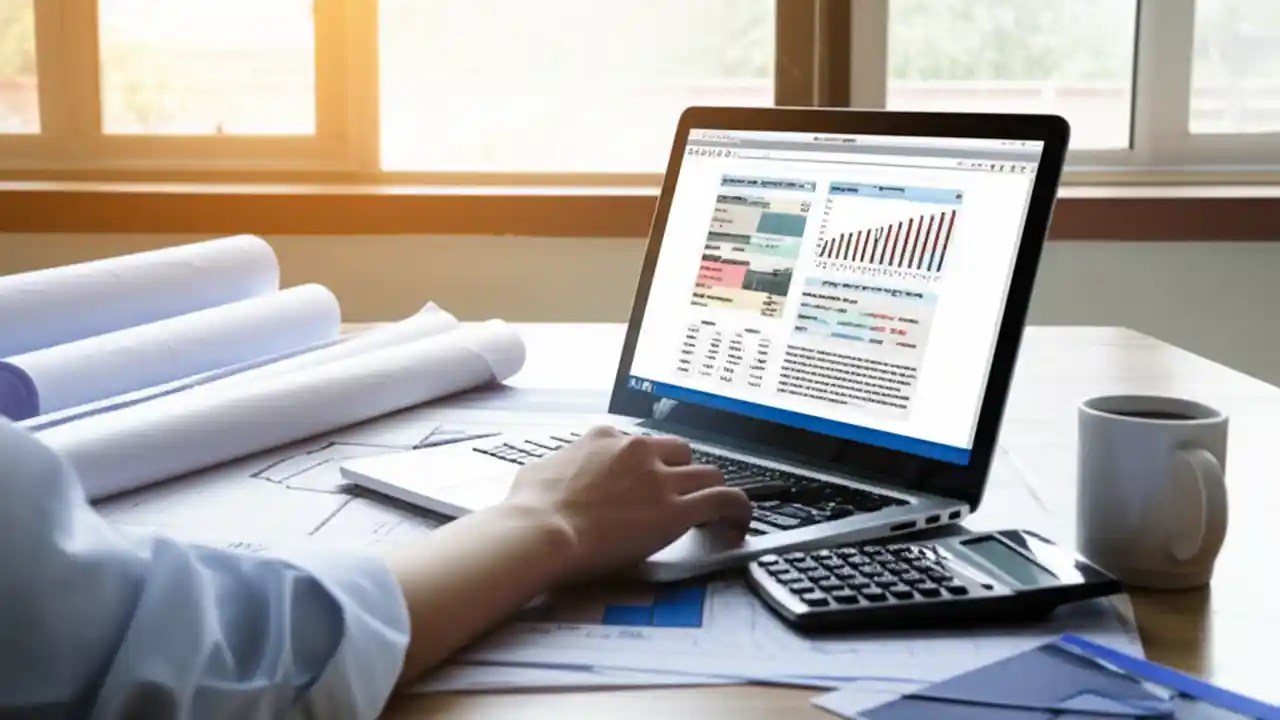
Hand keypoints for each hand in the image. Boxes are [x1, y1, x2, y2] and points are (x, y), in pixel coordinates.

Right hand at [501, 426, 751, 579]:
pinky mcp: (676, 510)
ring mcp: (659, 479)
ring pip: (708, 474)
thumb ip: (558, 467)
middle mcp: (638, 452)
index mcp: (604, 439)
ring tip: (714, 514)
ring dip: (710, 492)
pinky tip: (739, 523)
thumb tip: (551, 475)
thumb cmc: (529, 509)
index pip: (641, 444)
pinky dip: (738, 510)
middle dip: (683, 474)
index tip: (647, 482)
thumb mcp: (539, 471)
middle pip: (680, 452)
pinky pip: (724, 500)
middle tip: (679, 498)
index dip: (648, 465)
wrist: (540, 531)